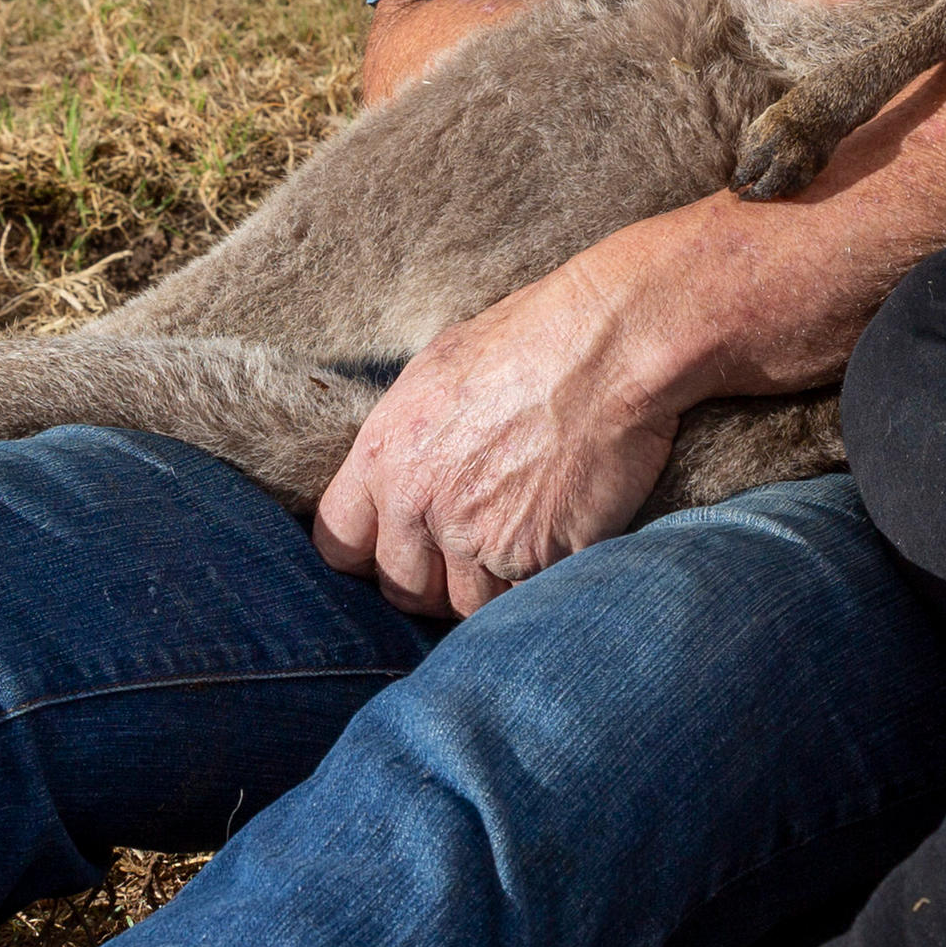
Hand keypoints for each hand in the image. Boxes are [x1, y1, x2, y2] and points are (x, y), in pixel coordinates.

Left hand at [312, 236, 697, 616]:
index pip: (339, 545)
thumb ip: (408, 439)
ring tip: (523, 545)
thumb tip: (405, 467)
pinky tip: (560, 544)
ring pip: (468, 607)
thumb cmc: (531, 339)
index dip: (370, 556)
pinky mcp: (537, 558)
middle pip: (403, 590)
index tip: (399, 553)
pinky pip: (527, 600)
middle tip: (471, 556)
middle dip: (433, 583)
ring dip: (492, 589)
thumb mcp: (437, 371)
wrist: (607, 346)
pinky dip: (542, 584)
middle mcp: (419, 504)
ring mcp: (478, 538)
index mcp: (384, 455)